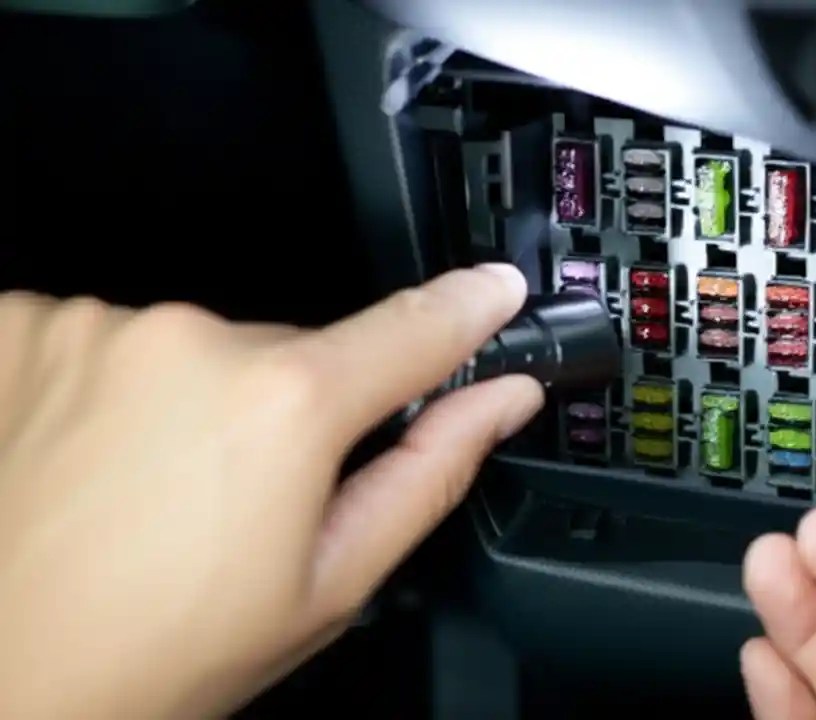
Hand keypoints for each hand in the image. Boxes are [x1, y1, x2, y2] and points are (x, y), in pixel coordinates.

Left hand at [0, 265, 542, 717]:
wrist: (2, 675)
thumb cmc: (154, 652)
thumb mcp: (330, 582)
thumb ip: (431, 470)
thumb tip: (498, 401)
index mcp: (282, 406)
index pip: (412, 329)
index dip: (467, 309)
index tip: (495, 289)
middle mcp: (188, 342)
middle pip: (287, 350)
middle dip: (284, 408)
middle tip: (243, 496)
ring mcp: (93, 328)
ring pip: (194, 347)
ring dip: (191, 400)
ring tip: (152, 491)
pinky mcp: (20, 328)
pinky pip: (109, 339)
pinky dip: (112, 390)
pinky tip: (92, 462)